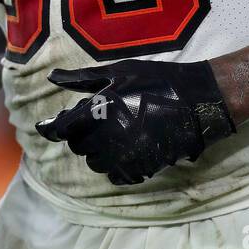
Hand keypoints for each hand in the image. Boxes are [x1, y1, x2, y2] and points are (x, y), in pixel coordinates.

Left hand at [35, 58, 234, 185]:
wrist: (198, 100)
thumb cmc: (156, 80)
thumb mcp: (118, 72)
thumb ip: (82, 79)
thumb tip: (51, 78)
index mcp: (99, 110)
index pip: (62, 129)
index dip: (54, 128)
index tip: (50, 126)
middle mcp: (107, 136)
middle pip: (78, 147)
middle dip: (81, 136)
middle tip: (96, 121)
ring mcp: (125, 155)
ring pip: (95, 164)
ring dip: (97, 152)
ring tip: (112, 135)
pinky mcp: (141, 169)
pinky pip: (116, 176)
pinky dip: (116, 166)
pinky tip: (126, 150)